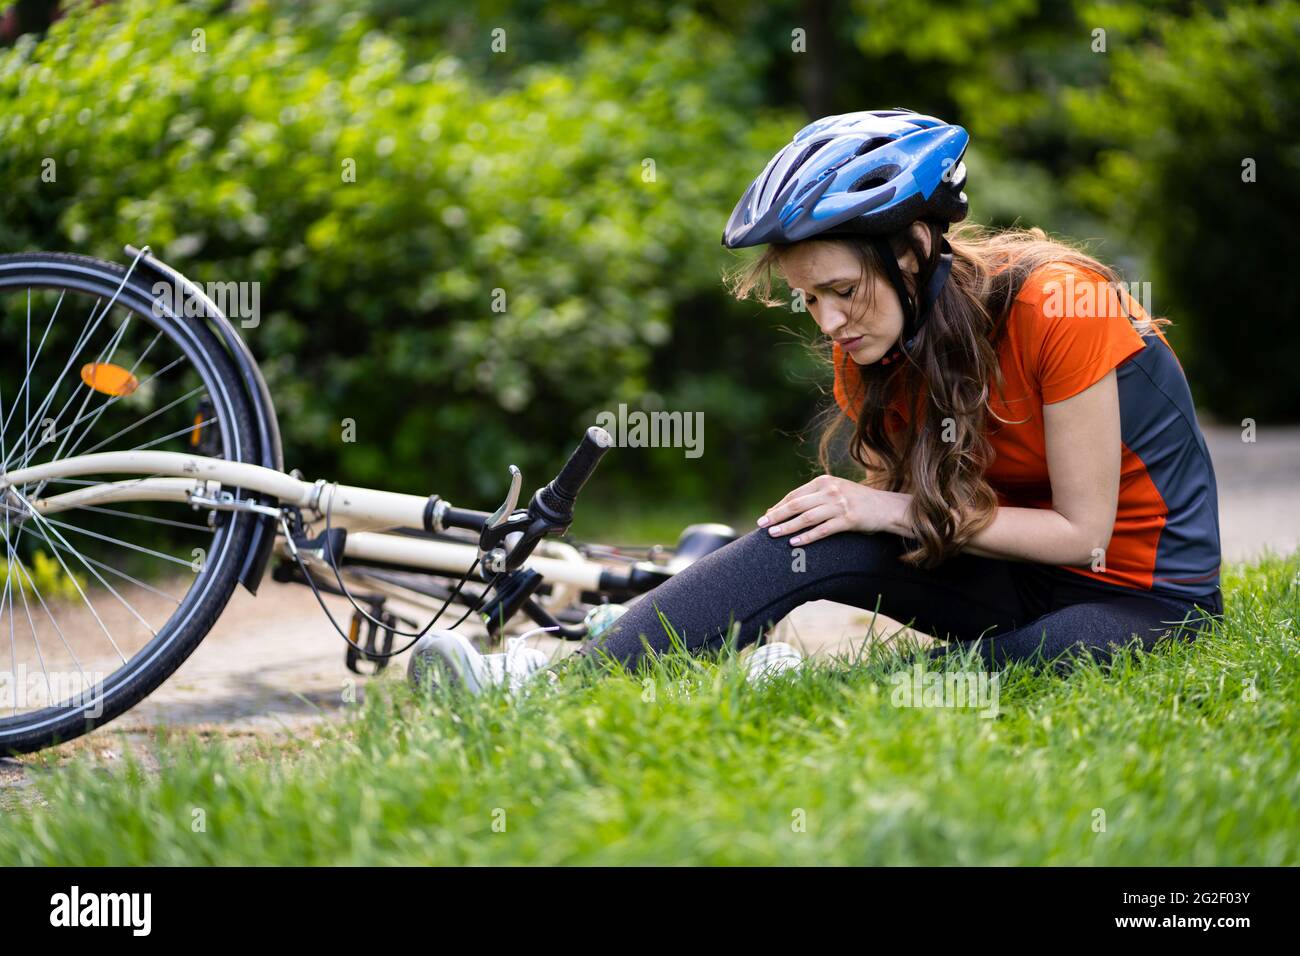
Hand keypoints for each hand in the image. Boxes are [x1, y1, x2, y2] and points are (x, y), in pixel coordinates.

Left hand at [757, 475, 900, 544]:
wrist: (887, 507)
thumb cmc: (857, 501)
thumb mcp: (835, 491)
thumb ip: (814, 497)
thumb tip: (786, 508)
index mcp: (824, 481)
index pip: (795, 495)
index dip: (779, 506)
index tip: (766, 515)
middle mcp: (830, 491)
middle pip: (796, 504)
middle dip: (776, 515)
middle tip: (761, 524)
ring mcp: (839, 505)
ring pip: (806, 518)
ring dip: (787, 527)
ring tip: (773, 534)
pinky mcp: (848, 519)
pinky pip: (823, 530)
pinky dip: (807, 537)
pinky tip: (794, 543)